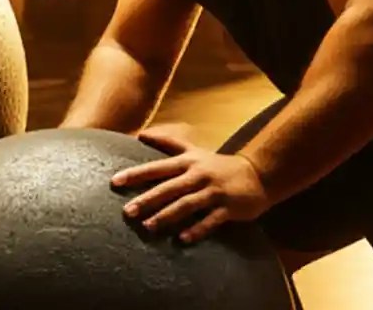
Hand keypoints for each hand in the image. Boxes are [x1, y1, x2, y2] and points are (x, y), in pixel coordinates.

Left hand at [112, 124, 270, 243]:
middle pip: (169, 188)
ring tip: (148, 227)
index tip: (115, 182)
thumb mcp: (193, 151)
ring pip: (187, 205)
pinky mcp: (228, 208)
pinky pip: (211, 221)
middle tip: (127, 212)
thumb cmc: (217, 164)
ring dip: (167, 216)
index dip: (136, 174)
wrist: (257, 175)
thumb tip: (140, 134)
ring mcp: (214, 192)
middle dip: (147, 199)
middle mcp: (198, 175)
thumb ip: (167, 143)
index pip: (157, 167)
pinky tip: (182, 239)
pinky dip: (197, 229)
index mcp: (187, 162)